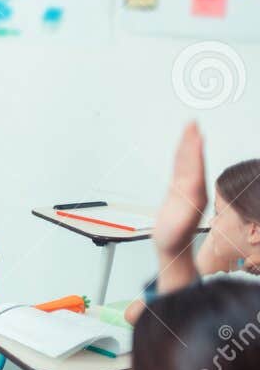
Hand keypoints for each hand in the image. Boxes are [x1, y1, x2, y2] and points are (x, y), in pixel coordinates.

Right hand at [153, 122, 206, 255]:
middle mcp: (194, 188)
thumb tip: (190, 189)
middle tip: (191, 123)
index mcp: (195, 194)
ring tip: (189, 127)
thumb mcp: (178, 225)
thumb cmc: (173, 237)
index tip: (196, 135)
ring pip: (188, 161)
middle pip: (192, 160)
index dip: (194, 151)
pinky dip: (182, 154)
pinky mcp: (179, 188)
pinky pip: (181, 167)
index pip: (194, 167)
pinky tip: (183, 145)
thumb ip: (185, 207)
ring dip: (188, 143)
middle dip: (191, 141)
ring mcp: (187, 187)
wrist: (173, 246)